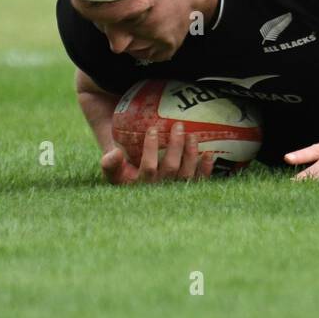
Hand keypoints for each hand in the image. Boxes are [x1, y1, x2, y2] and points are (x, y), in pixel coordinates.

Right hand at [100, 122, 215, 184]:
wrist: (138, 186)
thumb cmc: (125, 171)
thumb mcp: (112, 170)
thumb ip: (109, 163)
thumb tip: (114, 154)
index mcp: (140, 186)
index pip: (147, 167)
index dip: (151, 148)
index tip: (153, 129)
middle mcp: (159, 190)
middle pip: (170, 169)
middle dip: (176, 147)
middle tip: (178, 126)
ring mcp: (175, 191)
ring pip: (187, 174)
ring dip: (191, 154)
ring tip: (192, 135)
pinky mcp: (188, 190)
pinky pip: (199, 181)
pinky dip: (206, 169)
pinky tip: (209, 153)